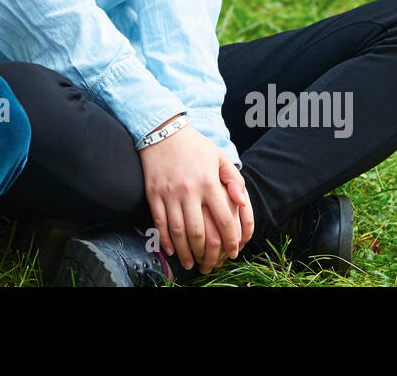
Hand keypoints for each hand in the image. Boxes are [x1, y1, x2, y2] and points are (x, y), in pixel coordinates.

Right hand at [139, 117, 249, 273]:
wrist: (162, 131)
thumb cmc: (195, 146)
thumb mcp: (219, 157)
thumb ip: (234, 180)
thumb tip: (243, 203)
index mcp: (208, 182)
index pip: (224, 219)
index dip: (231, 239)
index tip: (233, 252)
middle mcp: (189, 190)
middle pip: (199, 231)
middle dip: (206, 253)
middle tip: (210, 265)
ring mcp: (169, 193)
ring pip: (177, 231)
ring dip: (185, 252)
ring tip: (191, 264)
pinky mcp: (153, 193)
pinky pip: (159, 222)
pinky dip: (165, 239)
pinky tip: (171, 250)